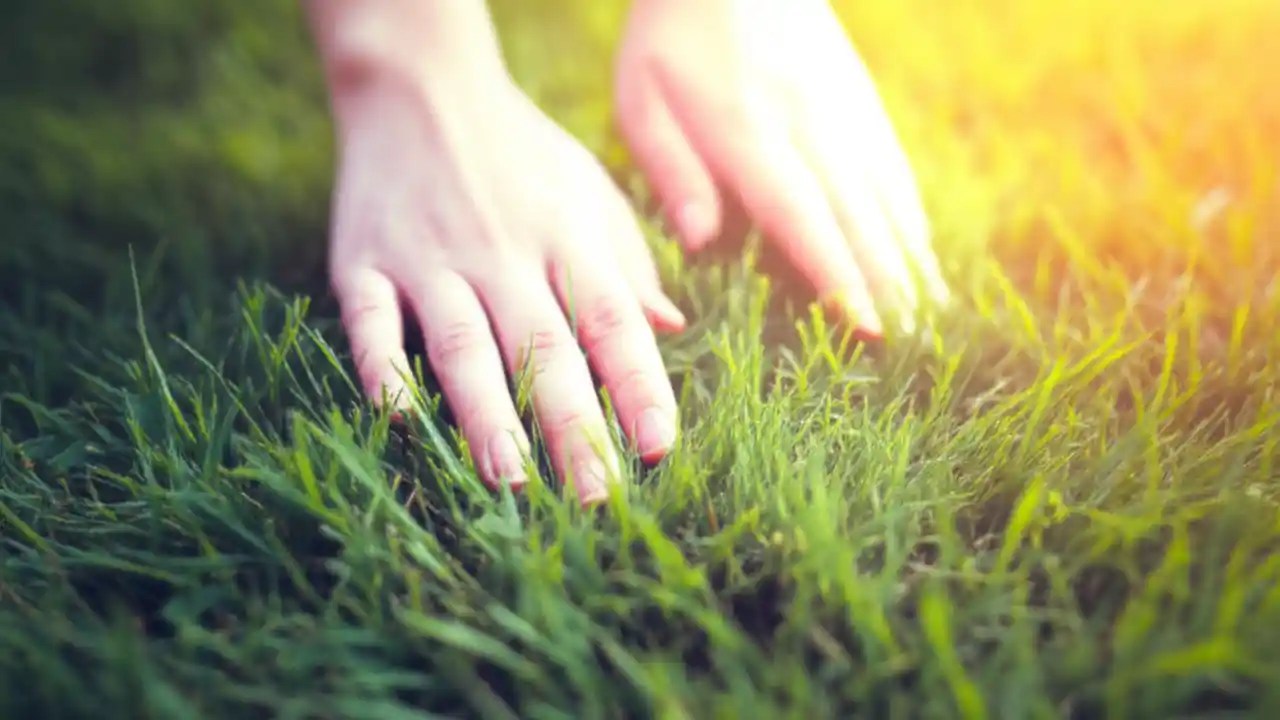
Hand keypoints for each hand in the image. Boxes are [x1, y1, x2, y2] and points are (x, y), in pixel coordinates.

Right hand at [326, 75, 684, 504]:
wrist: (419, 85)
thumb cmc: (522, 151)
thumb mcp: (588, 190)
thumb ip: (628, 263)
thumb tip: (670, 330)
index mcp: (566, 237)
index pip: (611, 320)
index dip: (638, 384)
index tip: (661, 447)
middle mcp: (503, 253)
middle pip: (545, 348)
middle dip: (573, 427)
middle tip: (596, 498)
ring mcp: (430, 259)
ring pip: (464, 344)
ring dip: (487, 415)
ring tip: (511, 479)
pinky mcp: (365, 262)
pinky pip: (372, 322)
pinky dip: (384, 369)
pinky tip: (399, 419)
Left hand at [615, 0, 950, 335]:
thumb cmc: (674, 35)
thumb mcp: (644, 97)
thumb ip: (673, 170)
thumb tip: (700, 242)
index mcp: (747, 132)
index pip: (800, 215)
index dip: (836, 273)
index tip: (867, 326)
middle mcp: (809, 124)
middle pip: (857, 214)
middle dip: (888, 283)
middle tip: (914, 343)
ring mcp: (844, 110)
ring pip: (887, 194)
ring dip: (911, 256)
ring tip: (933, 312)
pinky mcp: (861, 99)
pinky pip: (894, 166)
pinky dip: (912, 214)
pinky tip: (921, 249)